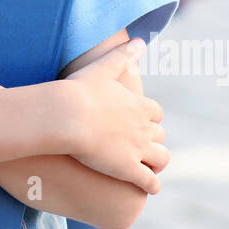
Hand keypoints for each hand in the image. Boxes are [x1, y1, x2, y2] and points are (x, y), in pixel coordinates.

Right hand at [64, 39, 168, 193]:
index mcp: (137, 104)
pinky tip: (149, 188)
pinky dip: (152, 186)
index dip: (150, 118)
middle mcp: (142, 127)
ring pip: (161, 158)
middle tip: (145, 145)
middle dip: (154, 140)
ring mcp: (137, 149)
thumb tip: (139, 39)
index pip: (155, 113)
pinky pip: (148, 182)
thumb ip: (122, 55)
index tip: (143, 121)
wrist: (67, 116)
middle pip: (159, 135)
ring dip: (158, 163)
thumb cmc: (80, 90)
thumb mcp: (103, 68)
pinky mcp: (128, 169)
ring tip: (152, 168)